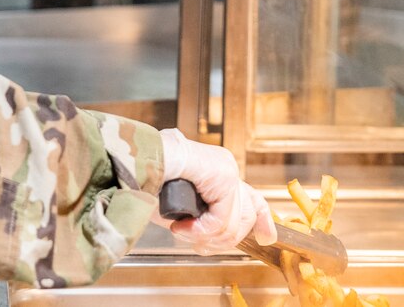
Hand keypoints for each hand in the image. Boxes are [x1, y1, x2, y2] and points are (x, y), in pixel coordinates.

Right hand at [155, 128, 275, 253]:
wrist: (136, 162)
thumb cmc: (148, 181)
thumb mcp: (180, 207)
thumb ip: (200, 220)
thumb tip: (210, 240)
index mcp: (218, 174)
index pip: (253, 198)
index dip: (263, 221)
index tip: (266, 238)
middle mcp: (226, 168)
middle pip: (246, 216)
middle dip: (222, 239)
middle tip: (196, 241)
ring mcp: (226, 169)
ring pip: (232, 223)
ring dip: (203, 236)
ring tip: (180, 231)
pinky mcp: (221, 174)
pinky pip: (220, 218)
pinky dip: (199, 230)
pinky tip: (181, 226)